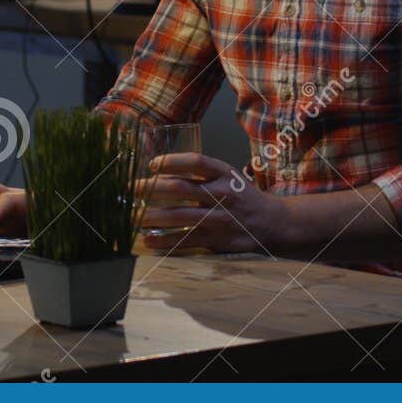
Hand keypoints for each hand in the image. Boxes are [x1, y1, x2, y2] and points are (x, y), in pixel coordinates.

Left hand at [136, 153, 287, 253]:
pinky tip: (148, 240)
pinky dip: (164, 241)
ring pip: (179, 217)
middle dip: (150, 188)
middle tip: (130, 189)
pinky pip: (185, 240)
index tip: (151, 164)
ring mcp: (220, 218)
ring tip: (132, 217)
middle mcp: (223, 193)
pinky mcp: (217, 240)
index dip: (171, 161)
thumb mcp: (227, 175)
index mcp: (225, 173)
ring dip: (151, 217)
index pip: (196, 162)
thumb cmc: (241, 195)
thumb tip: (157, 168)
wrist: (271, 223)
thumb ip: (200, 172)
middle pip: (180, 188)